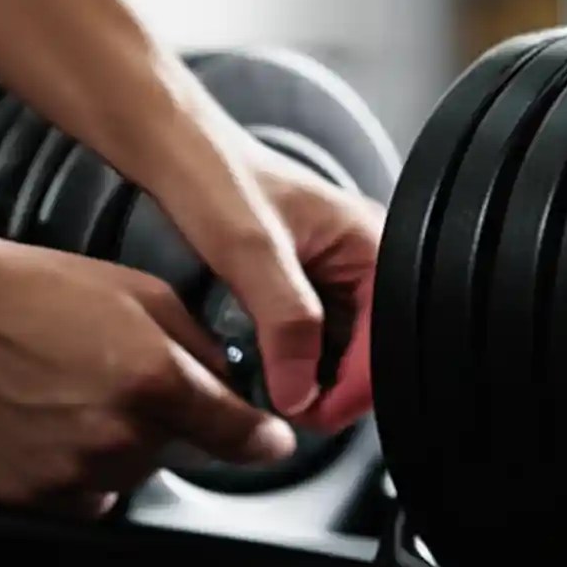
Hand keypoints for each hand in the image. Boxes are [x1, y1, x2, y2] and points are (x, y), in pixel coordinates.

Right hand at [0, 239, 296, 517]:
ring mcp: (71, 469)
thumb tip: (231, 381)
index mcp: (153, 381)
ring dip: (125, 445)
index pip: (236, 434)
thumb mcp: (145, 293)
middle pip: (180, 451)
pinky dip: (83, 468)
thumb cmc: (40, 290)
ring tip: (83, 393)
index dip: (261, 437)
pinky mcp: (30, 492)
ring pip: (132, 473)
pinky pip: (84, 494)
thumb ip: (201, 343)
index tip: (270, 440)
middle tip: (126, 379)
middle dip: (172, 422)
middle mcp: (116, 434)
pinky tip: (60, 421)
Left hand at [104, 63, 384, 433]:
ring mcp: (340, 275)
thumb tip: (303, 393)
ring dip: (314, 377)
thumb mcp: (252, 251)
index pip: (389, 338)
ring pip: (344, 351)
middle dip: (334, 386)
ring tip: (275, 390)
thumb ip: (286, 323)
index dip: (354, 385)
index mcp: (373, 244)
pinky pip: (318, 340)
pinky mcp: (311, 287)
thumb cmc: (215, 177)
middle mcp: (366, 261)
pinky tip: (270, 367)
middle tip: (288, 409)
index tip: (311, 415)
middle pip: (372, 351)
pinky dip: (296, 360)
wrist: (176, 152)